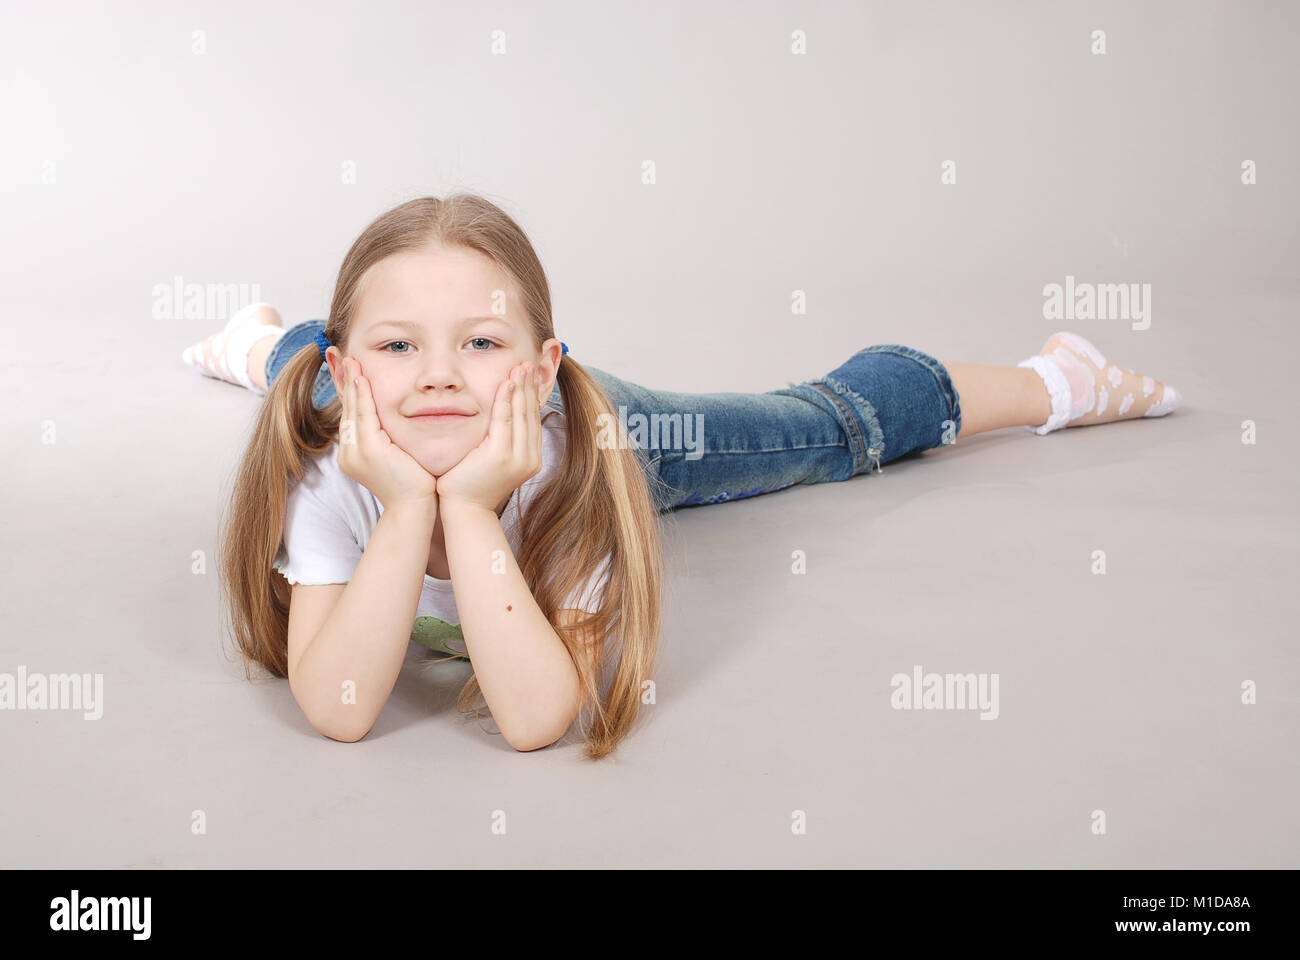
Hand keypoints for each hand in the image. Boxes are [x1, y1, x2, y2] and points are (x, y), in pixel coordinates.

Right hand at [336, 356, 438, 512]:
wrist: (415, 508)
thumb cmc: (413, 485)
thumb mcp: (397, 457)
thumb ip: (390, 440)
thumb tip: (393, 424)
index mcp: (355, 454)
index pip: (351, 415)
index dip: (348, 391)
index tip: (346, 369)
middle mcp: (350, 452)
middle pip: (346, 409)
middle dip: (344, 381)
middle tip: (339, 355)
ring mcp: (357, 452)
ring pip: (354, 409)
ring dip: (352, 382)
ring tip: (350, 360)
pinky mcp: (370, 450)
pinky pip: (364, 416)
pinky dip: (363, 395)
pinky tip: (361, 377)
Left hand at [434, 360, 544, 514]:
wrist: (464, 511)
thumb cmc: (471, 486)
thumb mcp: (491, 461)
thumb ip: (499, 442)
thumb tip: (499, 424)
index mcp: (529, 458)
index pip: (532, 420)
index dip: (532, 396)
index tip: (529, 375)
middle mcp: (529, 458)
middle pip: (531, 414)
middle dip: (530, 386)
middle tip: (528, 363)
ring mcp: (517, 458)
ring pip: (521, 415)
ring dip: (521, 388)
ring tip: (520, 367)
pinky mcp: (501, 456)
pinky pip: (505, 421)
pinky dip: (506, 400)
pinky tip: (506, 383)